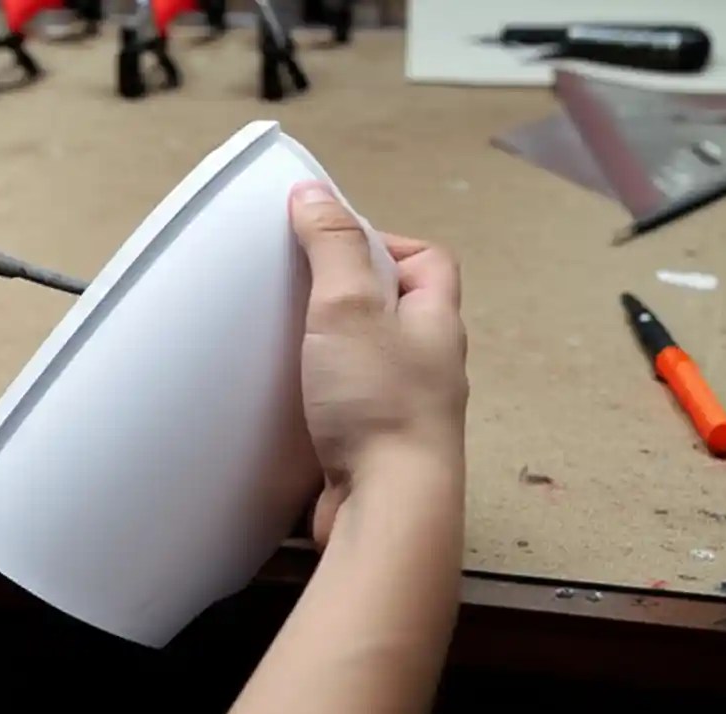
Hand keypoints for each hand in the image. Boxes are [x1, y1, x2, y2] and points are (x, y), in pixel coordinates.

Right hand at [289, 180, 467, 545]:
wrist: (387, 507)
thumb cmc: (380, 407)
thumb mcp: (348, 305)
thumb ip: (332, 246)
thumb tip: (315, 194)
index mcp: (435, 322)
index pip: (428, 260)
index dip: (384, 241)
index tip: (332, 242)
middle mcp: (428, 364)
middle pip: (397, 310)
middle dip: (351, 296)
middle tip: (303, 292)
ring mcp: (404, 409)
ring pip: (371, 361)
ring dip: (334, 350)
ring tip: (290, 345)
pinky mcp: (374, 448)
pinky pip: (350, 406)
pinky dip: (322, 398)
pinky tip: (292, 402)